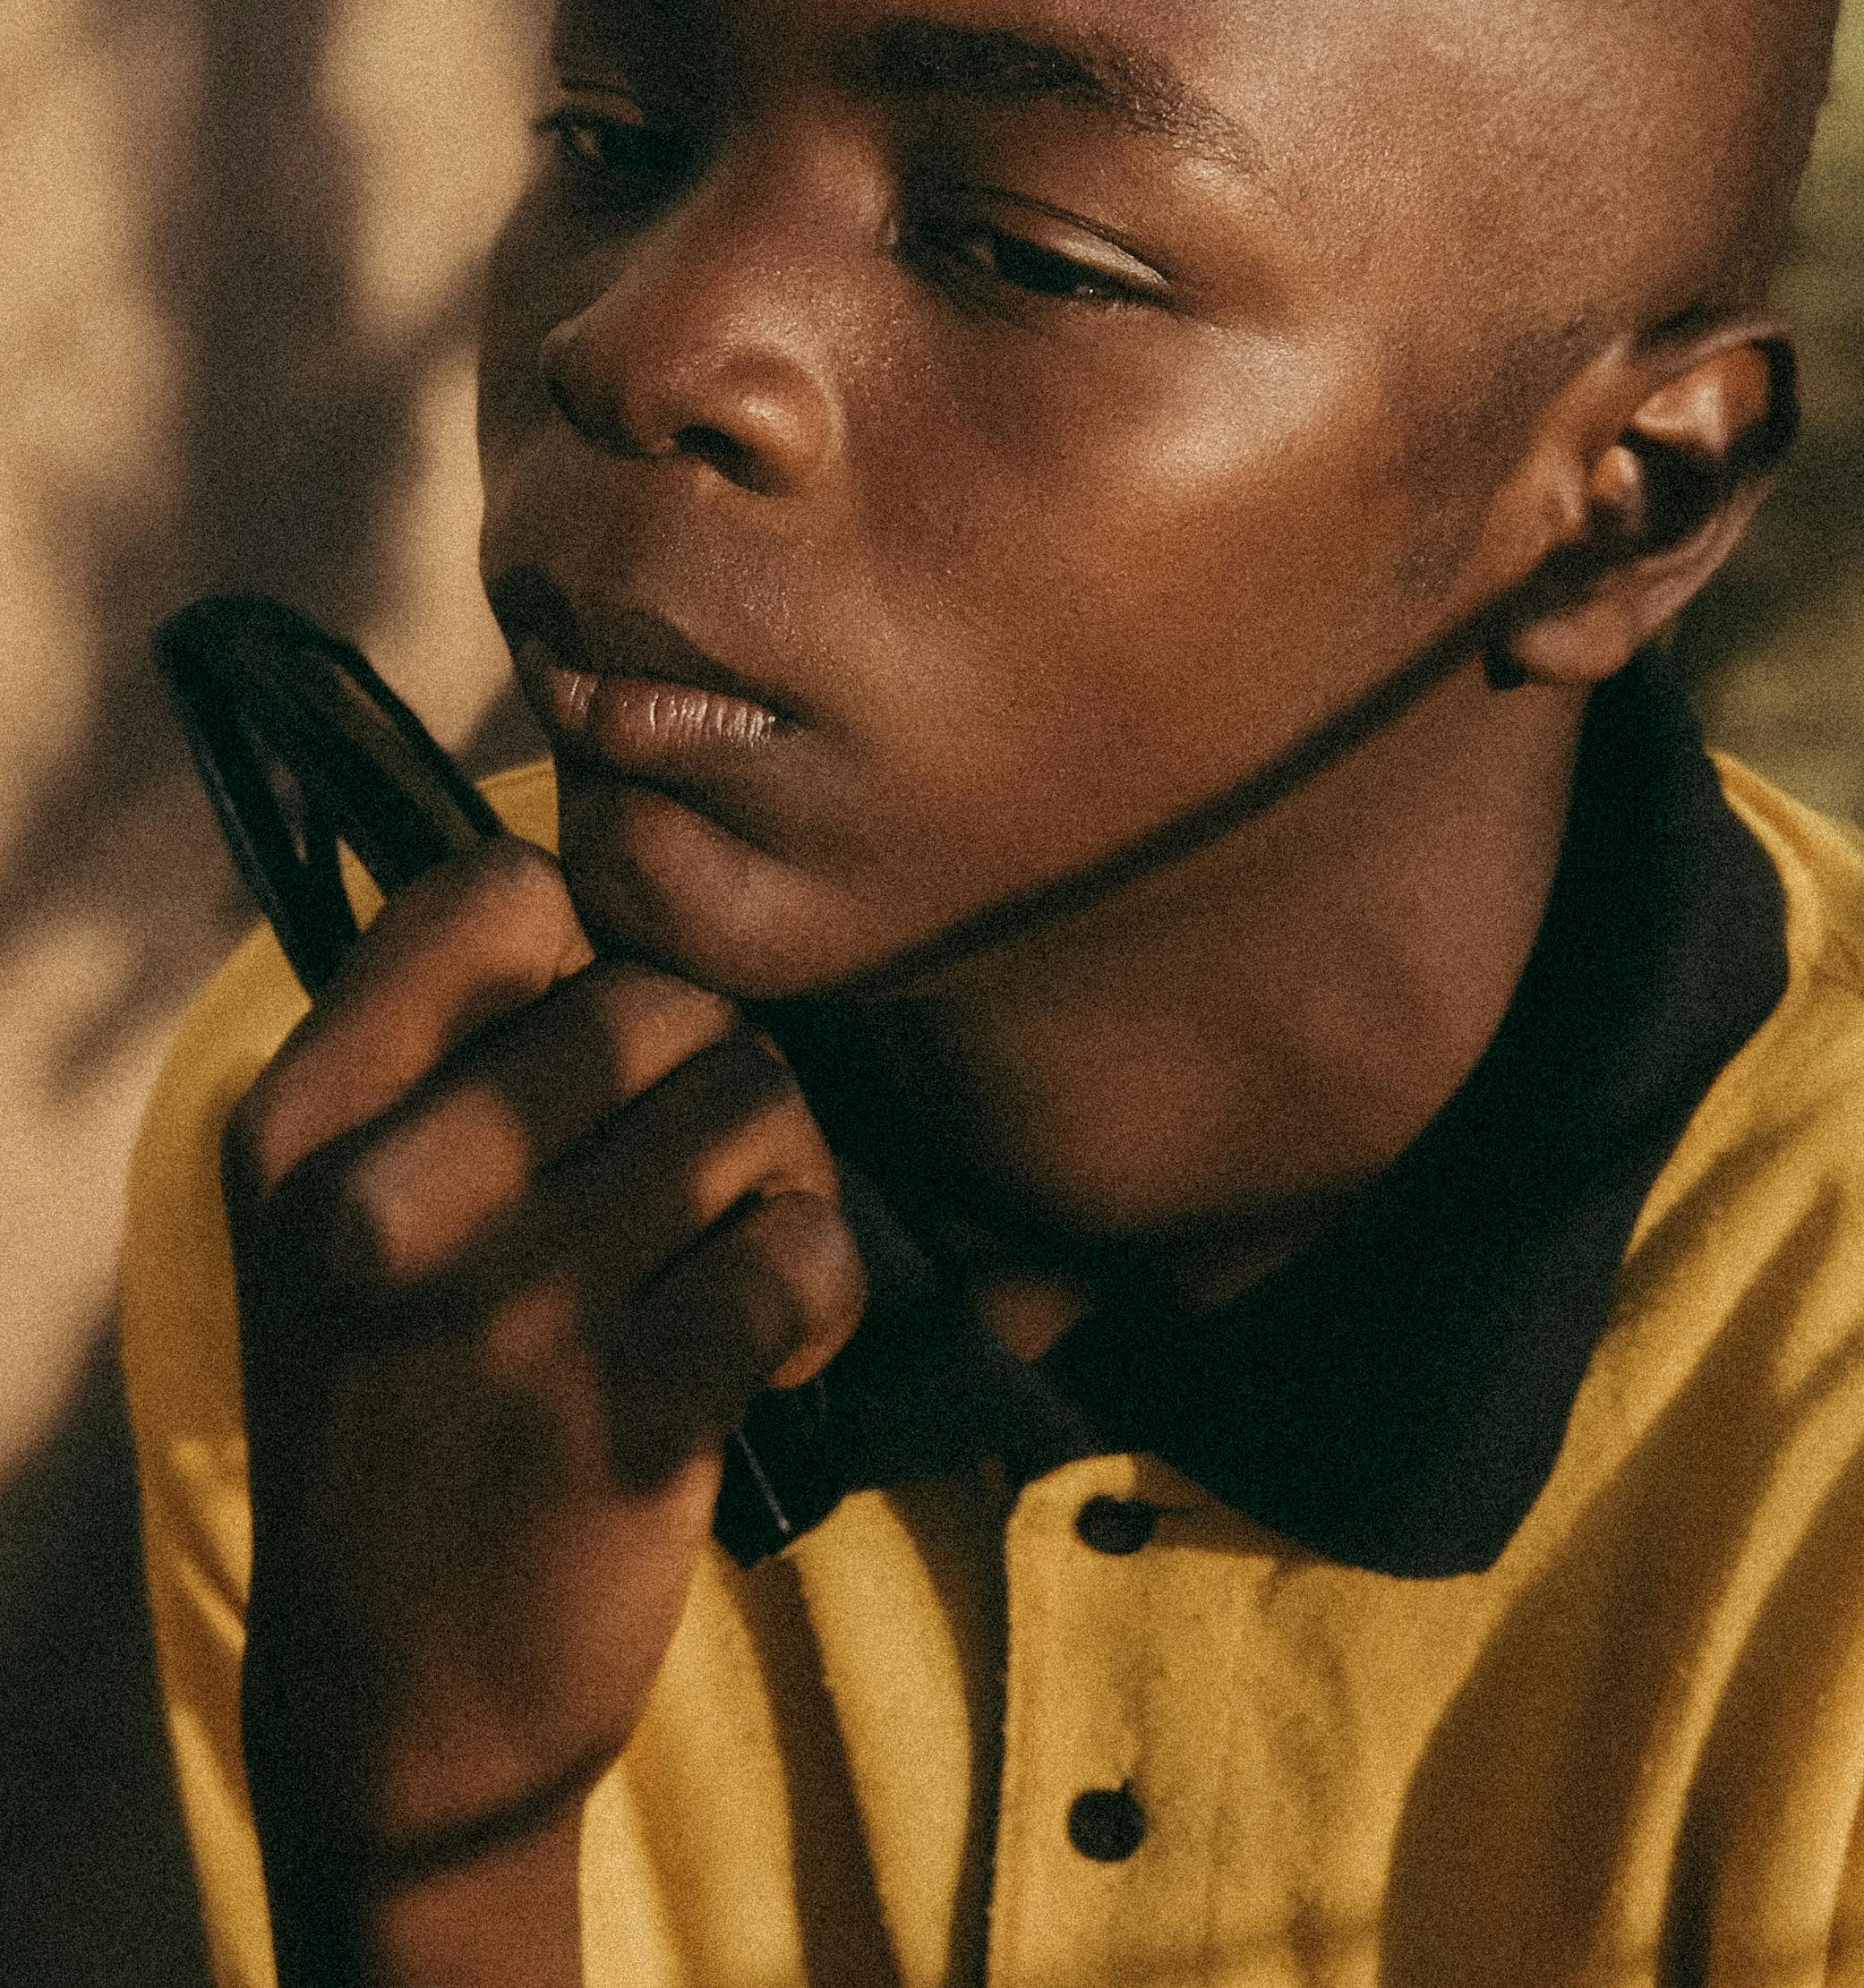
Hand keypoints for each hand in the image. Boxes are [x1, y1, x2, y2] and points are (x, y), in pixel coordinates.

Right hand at [220, 841, 865, 1982]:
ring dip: (785, 1176)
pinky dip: (822, 1290)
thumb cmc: (410, 1411)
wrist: (401, 1711)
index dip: (595, 946)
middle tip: (712, 1177)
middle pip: (656, 997)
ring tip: (740, 1259)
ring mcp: (494, 1317)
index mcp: (302, 1124)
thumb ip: (454, 1055)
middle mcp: (377, 1205)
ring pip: (749, 1104)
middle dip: (725, 1070)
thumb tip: (627, 891)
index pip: (498, 891)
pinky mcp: (614, 1424)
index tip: (601, 1051)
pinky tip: (776, 1348)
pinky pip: (799, 1253)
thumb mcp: (352, 1219)